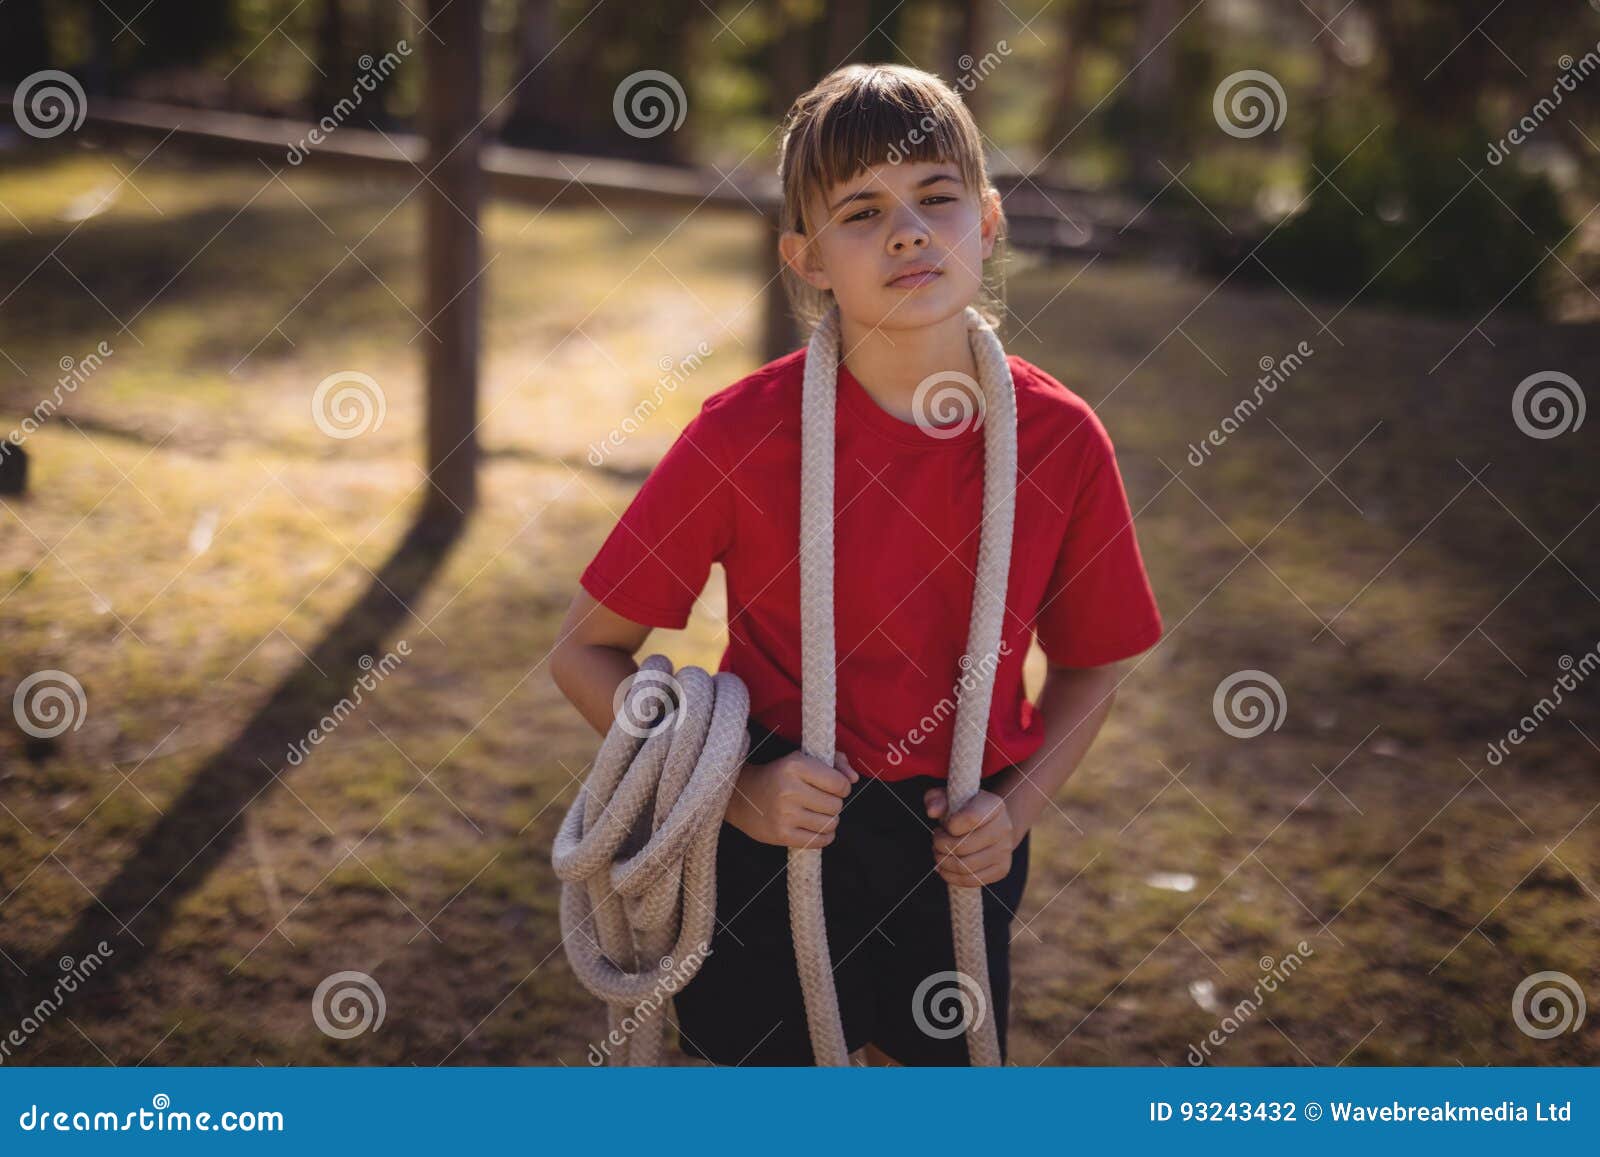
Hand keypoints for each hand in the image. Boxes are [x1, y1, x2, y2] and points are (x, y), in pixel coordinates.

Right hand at [725, 749, 858, 847]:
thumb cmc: (779, 775)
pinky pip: (819, 841)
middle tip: (820, 801)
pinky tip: (816, 828)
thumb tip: (854, 779)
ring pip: (830, 824)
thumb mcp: (803, 758)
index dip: (842, 787)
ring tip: (817, 814)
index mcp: (795, 766)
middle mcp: (789, 790)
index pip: (840, 784)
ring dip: (829, 820)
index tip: (833, 787)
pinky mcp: (781, 835)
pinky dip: (824, 837)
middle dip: (833, 804)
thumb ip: (835, 761)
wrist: (741, 796)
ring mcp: (785, 814)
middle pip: (836, 805)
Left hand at [924, 787, 1015, 886]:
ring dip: (943, 861)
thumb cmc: (964, 809)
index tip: (944, 825)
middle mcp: (1004, 827)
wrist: (991, 824)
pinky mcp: (1001, 869)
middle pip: (963, 847)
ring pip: (964, 866)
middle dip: (940, 845)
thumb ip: (936, 798)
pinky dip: (950, 876)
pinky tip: (945, 866)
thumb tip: (932, 811)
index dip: (950, 826)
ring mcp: (1005, 850)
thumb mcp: (949, 797)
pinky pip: (970, 880)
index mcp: (994, 805)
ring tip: (939, 852)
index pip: (970, 819)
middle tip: (936, 839)